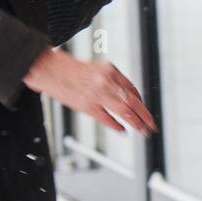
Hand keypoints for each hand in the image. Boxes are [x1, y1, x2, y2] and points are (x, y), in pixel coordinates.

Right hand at [24, 47, 156, 135]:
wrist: (50, 69)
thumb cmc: (73, 70)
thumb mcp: (98, 70)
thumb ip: (114, 82)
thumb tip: (130, 98)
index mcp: (110, 71)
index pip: (133, 90)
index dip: (141, 103)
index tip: (145, 112)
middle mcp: (106, 82)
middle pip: (133, 102)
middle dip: (145, 116)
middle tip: (151, 126)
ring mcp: (97, 94)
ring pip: (124, 112)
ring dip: (136, 123)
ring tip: (143, 131)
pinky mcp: (87, 105)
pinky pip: (107, 118)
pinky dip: (117, 125)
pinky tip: (123, 131)